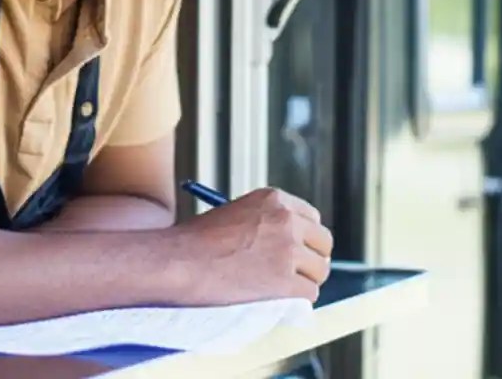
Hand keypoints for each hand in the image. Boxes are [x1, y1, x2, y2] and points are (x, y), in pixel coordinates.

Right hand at [170, 188, 332, 304]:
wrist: (178, 263)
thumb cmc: (193, 242)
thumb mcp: (234, 216)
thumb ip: (262, 224)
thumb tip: (283, 248)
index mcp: (273, 199)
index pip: (312, 218)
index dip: (306, 238)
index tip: (299, 251)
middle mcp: (286, 220)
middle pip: (323, 243)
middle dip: (313, 259)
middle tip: (299, 273)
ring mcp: (288, 251)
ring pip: (319, 271)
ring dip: (305, 282)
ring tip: (284, 291)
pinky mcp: (285, 281)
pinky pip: (308, 294)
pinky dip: (297, 301)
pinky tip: (280, 302)